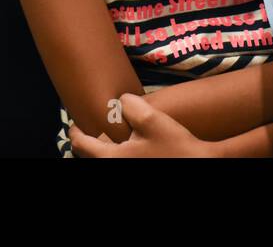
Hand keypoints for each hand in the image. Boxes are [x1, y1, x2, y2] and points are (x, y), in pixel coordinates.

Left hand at [69, 94, 213, 157]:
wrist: (200, 164)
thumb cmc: (175, 146)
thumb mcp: (152, 119)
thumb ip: (131, 106)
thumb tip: (122, 101)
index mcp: (111, 158)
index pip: (82, 145)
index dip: (75, 133)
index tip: (73, 126)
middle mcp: (115, 169)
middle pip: (90, 158)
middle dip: (86, 145)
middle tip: (86, 133)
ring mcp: (127, 171)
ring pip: (105, 162)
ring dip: (101, 153)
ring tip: (106, 140)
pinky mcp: (137, 171)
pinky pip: (119, 164)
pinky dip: (115, 157)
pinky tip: (127, 150)